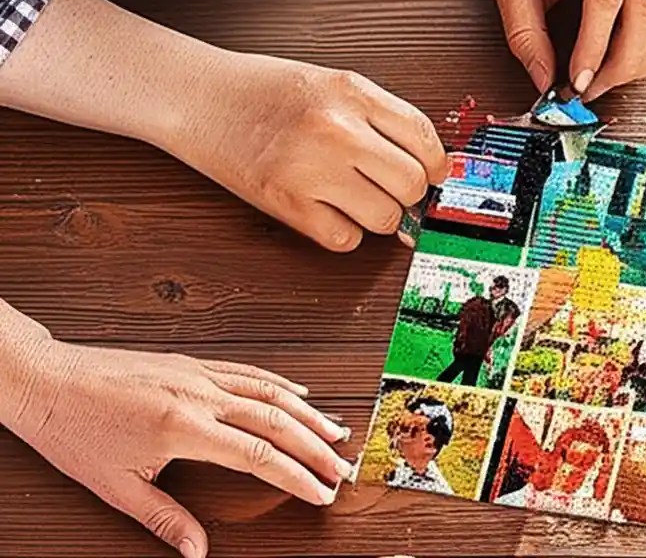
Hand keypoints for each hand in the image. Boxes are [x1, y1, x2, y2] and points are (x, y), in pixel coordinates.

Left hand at [2, 330, 350, 557]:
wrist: (46, 381)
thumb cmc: (73, 429)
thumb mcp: (116, 487)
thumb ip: (165, 519)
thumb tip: (196, 551)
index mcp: (183, 426)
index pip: (258, 454)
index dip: (296, 476)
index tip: (320, 491)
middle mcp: (198, 394)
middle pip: (276, 420)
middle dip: (315, 447)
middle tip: (341, 468)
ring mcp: (197, 375)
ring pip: (270, 391)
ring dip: (308, 413)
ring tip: (336, 433)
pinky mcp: (191, 364)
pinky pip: (249, 372)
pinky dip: (280, 384)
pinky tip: (299, 394)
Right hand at [164, 52, 448, 251]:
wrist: (197, 96)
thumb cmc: (263, 90)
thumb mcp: (331, 84)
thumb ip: (379, 119)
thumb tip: (428, 170)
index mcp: (353, 92)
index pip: (425, 139)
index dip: (438, 165)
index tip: (433, 174)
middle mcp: (337, 129)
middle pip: (412, 184)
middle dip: (407, 193)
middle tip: (388, 188)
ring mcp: (311, 167)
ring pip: (384, 217)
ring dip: (377, 216)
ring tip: (353, 197)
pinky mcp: (285, 203)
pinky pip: (344, 239)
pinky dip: (343, 233)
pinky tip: (326, 210)